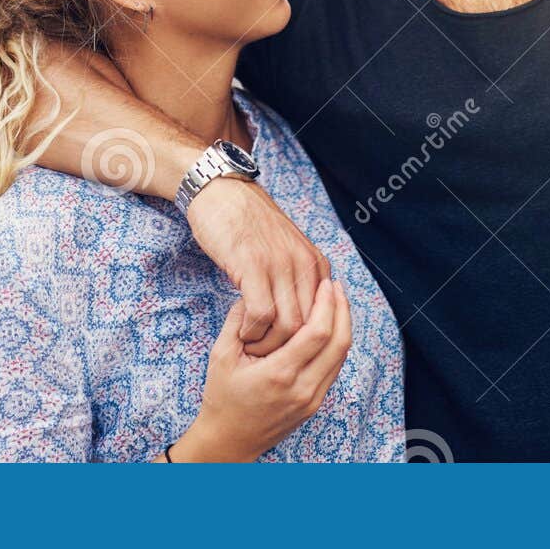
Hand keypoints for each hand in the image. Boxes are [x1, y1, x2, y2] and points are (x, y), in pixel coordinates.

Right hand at [170, 279, 351, 461]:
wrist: (229, 441)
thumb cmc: (222, 398)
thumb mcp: (221, 356)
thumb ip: (237, 321)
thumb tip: (252, 291)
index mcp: (279, 375)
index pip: (318, 333)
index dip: (327, 304)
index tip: (325, 284)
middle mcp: (302, 389)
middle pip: (339, 343)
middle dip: (342, 310)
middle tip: (335, 286)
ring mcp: (312, 399)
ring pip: (341, 356)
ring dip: (343, 325)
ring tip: (335, 301)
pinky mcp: (314, 404)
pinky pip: (333, 368)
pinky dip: (336, 343)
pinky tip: (328, 326)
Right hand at [185, 177, 331, 354]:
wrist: (223, 192)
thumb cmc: (248, 225)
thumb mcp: (285, 249)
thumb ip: (298, 277)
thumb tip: (301, 315)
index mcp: (316, 263)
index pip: (326, 318)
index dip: (306, 342)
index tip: (287, 351)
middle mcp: (305, 265)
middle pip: (311, 328)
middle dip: (288, 350)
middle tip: (267, 356)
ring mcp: (281, 265)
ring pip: (289, 326)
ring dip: (269, 345)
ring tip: (252, 346)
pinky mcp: (253, 266)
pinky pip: (261, 314)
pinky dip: (251, 331)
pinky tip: (240, 332)